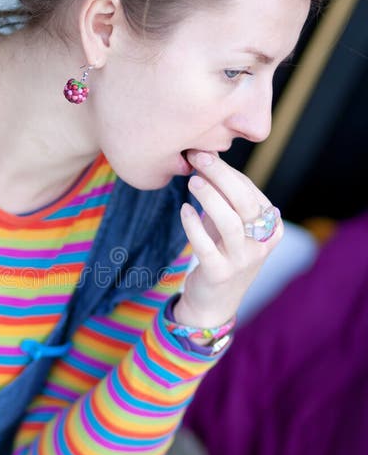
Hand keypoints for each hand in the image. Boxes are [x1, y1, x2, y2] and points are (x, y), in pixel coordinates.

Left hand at [174, 149, 282, 327]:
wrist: (214, 301)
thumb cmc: (221, 252)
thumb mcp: (228, 223)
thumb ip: (223, 196)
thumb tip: (204, 159)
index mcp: (270, 227)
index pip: (250, 191)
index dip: (227, 170)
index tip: (203, 153)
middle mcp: (262, 244)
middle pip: (245, 203)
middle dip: (222, 176)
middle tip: (198, 159)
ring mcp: (243, 261)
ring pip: (231, 223)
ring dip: (210, 198)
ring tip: (192, 181)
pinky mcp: (220, 274)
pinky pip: (206, 246)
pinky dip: (193, 225)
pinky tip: (184, 210)